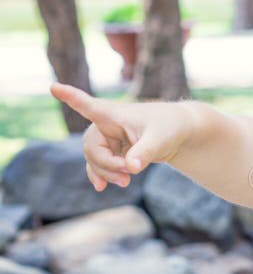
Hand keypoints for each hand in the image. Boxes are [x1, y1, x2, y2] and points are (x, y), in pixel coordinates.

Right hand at [50, 83, 194, 191]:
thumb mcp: (159, 139)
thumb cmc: (169, 128)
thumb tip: (130, 168)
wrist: (177, 132)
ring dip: (107, 172)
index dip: (70, 97)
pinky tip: (101, 187)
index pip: (88, 106)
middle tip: (128, 175)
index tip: (54, 87)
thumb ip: (144, 152)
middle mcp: (106, 124)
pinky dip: (100, 174)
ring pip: (95, 159)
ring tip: (126, 182)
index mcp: (114, 114)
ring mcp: (108, 138)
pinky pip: (99, 164)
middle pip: (92, 148)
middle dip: (106, 164)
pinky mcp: (113, 150)